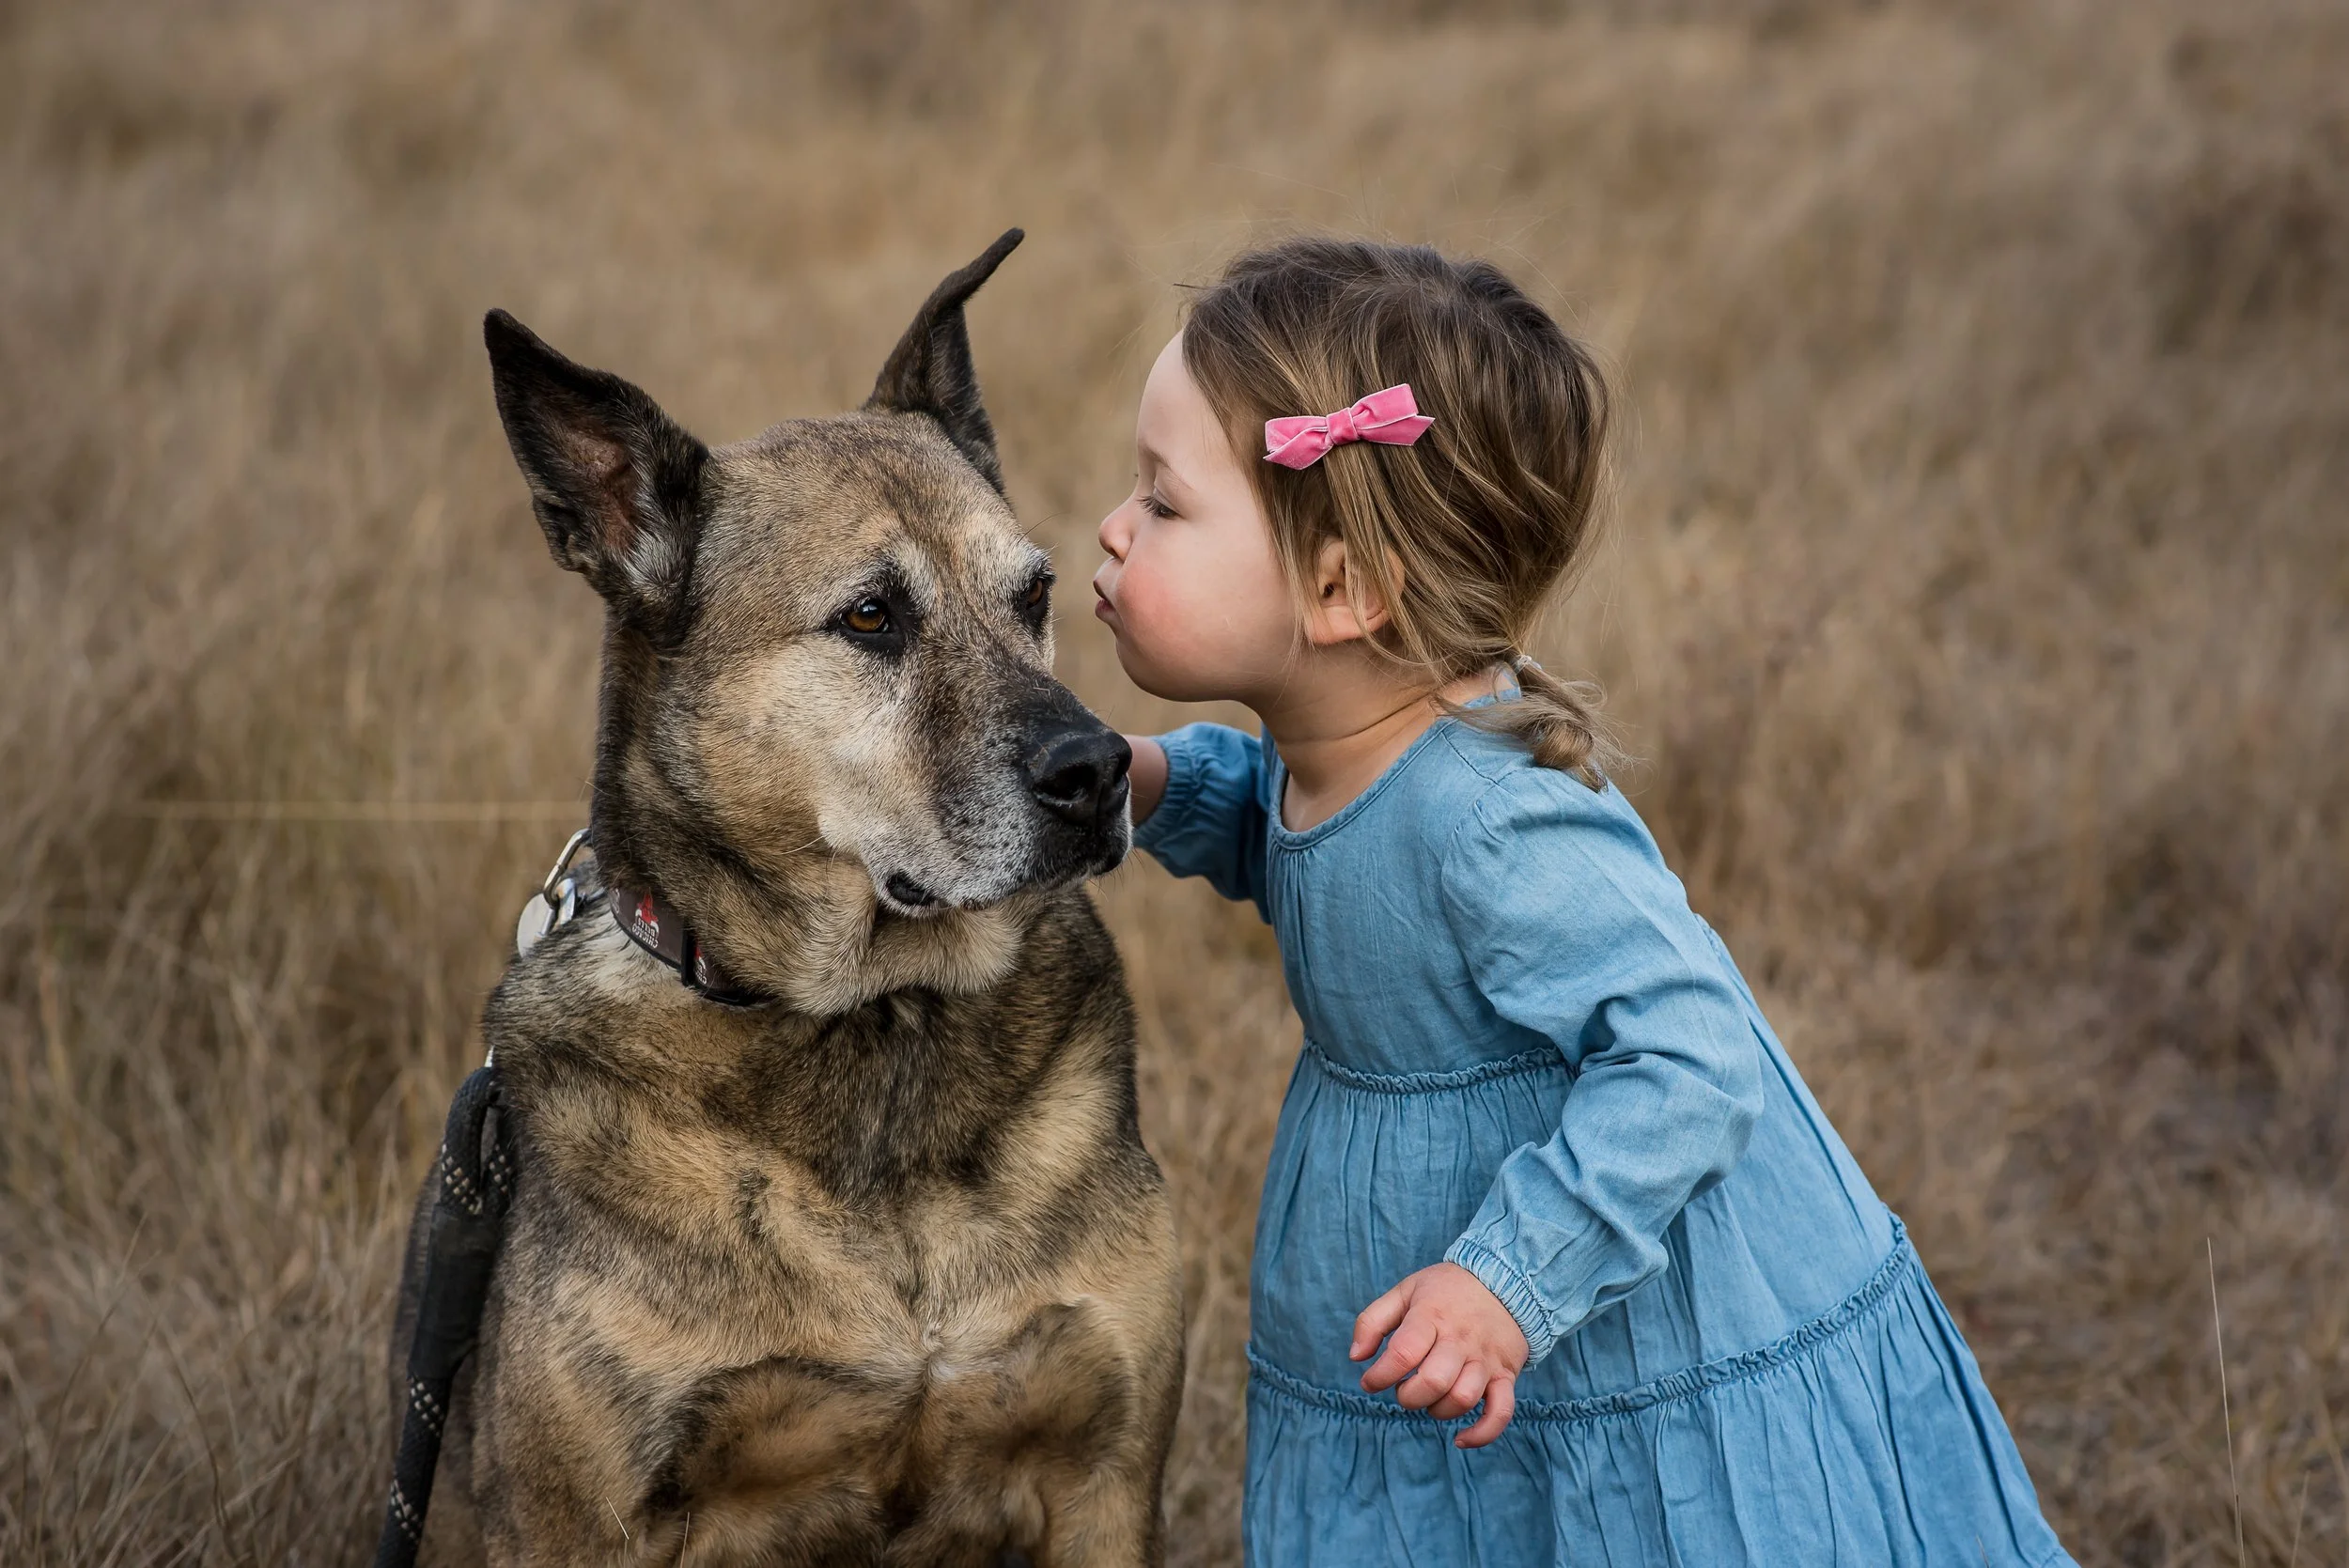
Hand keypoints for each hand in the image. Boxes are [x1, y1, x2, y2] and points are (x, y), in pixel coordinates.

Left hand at [1351, 1262, 1529, 1447]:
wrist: (1505, 1280)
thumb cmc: (1445, 1290)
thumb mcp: (1405, 1290)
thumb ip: (1372, 1321)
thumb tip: (1355, 1357)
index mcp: (1432, 1315)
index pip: (1403, 1353)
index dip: (1379, 1376)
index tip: (1370, 1382)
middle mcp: (1461, 1339)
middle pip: (1434, 1381)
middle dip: (1408, 1397)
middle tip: (1402, 1389)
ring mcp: (1486, 1359)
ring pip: (1463, 1398)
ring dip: (1437, 1411)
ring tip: (1428, 1400)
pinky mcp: (1506, 1375)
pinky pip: (1501, 1412)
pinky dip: (1482, 1433)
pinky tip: (1461, 1439)